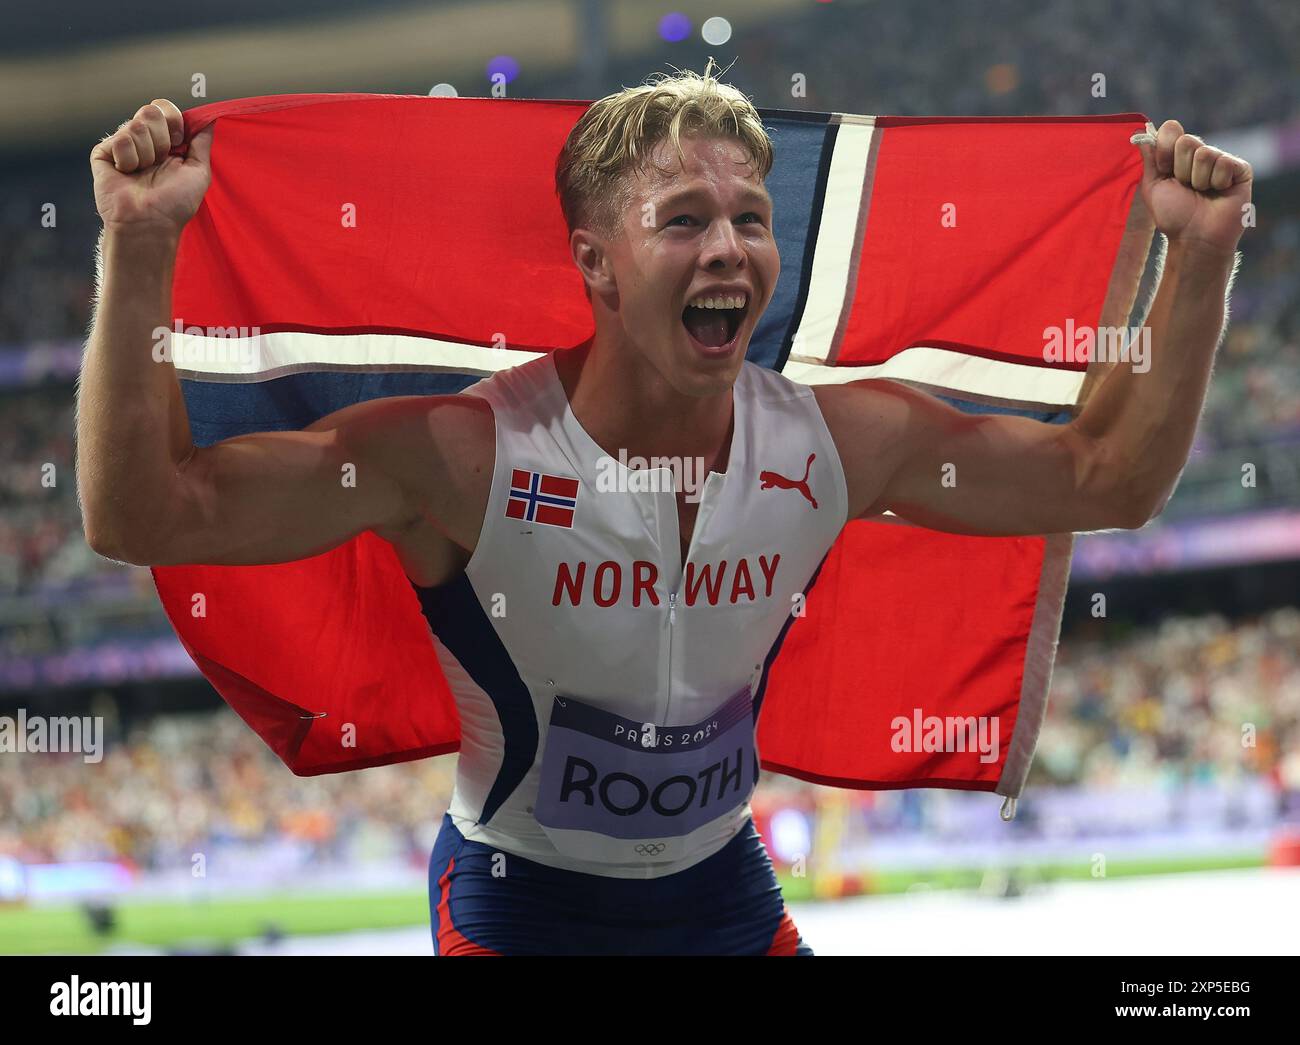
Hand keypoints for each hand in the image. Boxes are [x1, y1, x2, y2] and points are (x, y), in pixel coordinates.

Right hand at [90, 99, 212, 236]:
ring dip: (148, 154)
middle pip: (151, 111)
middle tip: (160, 162)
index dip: (174, 122)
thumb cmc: (175, 203)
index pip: (165, 109)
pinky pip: (121, 139)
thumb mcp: (199, 171)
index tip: (178, 144)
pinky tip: (127, 174)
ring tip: (144, 173)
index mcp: (165, 141)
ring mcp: (123, 145)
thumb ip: (202, 141)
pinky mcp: (104, 152)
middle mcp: (144, 140)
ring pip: (137, 125)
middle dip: (162, 139)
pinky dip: (130, 160)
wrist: (150, 222)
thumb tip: (210, 117)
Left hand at [1133, 119, 1251, 256]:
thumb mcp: (1153, 187)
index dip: (1164, 151)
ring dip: (1198, 180)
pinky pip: (1224, 162)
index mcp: (1178, 155)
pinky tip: (1219, 192)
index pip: (1171, 130)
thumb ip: (1149, 160)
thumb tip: (1141, 136)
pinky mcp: (1240, 169)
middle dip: (1181, 170)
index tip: (1165, 170)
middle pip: (1187, 141)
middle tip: (1186, 187)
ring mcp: (1221, 160)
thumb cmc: (1173, 216)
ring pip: (1205, 153)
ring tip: (1203, 193)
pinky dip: (1217, 182)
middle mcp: (1200, 153)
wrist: (1194, 237)